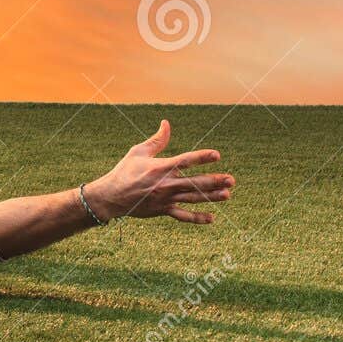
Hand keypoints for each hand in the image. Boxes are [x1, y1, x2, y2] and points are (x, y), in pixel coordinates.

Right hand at [86, 119, 232, 224]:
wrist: (111, 197)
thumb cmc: (124, 171)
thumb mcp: (138, 152)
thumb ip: (157, 140)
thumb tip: (167, 123)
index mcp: (160, 168)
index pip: (185, 161)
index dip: (201, 157)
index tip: (217, 155)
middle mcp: (165, 184)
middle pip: (194, 182)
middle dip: (214, 181)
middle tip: (231, 180)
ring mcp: (165, 199)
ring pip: (192, 199)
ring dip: (211, 197)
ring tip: (227, 195)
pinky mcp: (163, 210)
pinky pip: (182, 216)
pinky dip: (196, 218)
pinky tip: (211, 218)